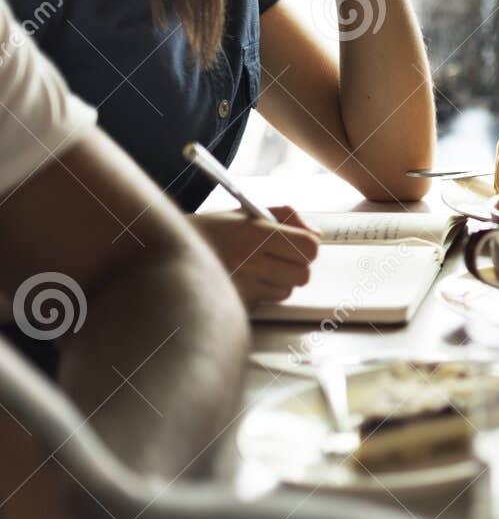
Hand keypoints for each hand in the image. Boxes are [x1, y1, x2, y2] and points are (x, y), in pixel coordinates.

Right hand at [190, 207, 320, 306]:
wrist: (162, 252)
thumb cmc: (211, 230)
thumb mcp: (247, 212)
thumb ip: (287, 217)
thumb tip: (317, 235)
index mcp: (255, 232)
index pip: (309, 247)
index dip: (308, 248)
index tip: (298, 246)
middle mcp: (248, 260)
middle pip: (303, 275)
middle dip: (295, 267)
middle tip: (277, 258)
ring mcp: (240, 286)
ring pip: (285, 292)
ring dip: (276, 283)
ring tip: (253, 268)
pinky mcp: (232, 305)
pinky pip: (263, 304)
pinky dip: (258, 295)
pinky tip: (240, 281)